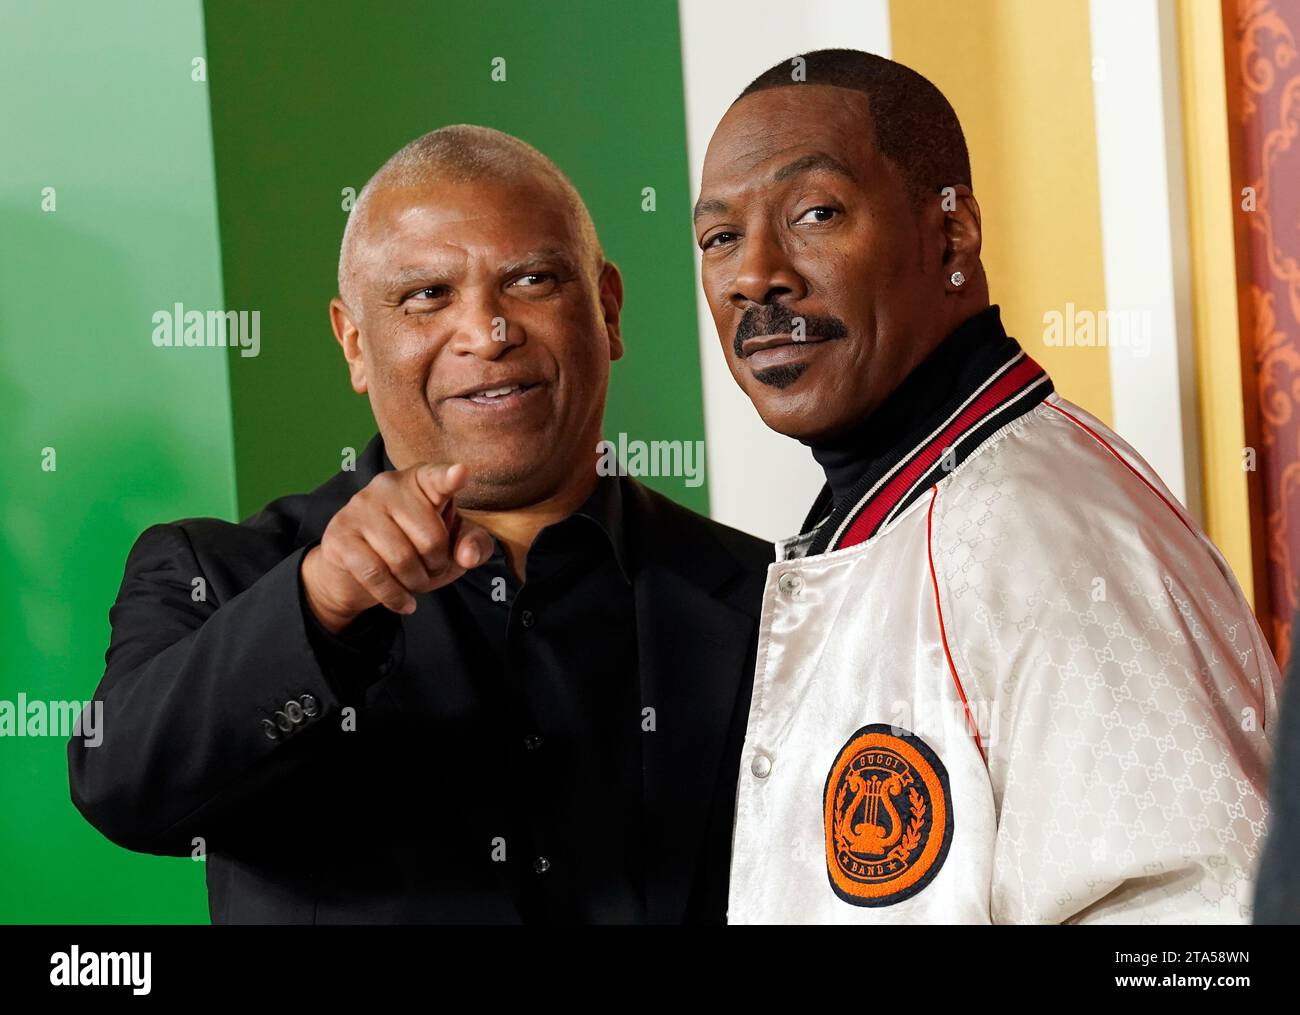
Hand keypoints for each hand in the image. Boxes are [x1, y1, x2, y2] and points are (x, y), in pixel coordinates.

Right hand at [300, 463, 492, 632]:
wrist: (355, 569)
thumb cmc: (413, 548)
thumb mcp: (452, 545)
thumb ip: (473, 544)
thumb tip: (467, 556)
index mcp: (420, 480)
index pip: (437, 477)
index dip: (450, 478)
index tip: (462, 473)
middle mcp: (387, 486)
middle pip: (431, 538)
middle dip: (437, 566)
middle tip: (432, 569)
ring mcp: (359, 508)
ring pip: (402, 559)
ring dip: (417, 583)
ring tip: (416, 582)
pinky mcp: (339, 536)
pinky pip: (375, 574)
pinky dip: (395, 596)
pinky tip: (405, 603)